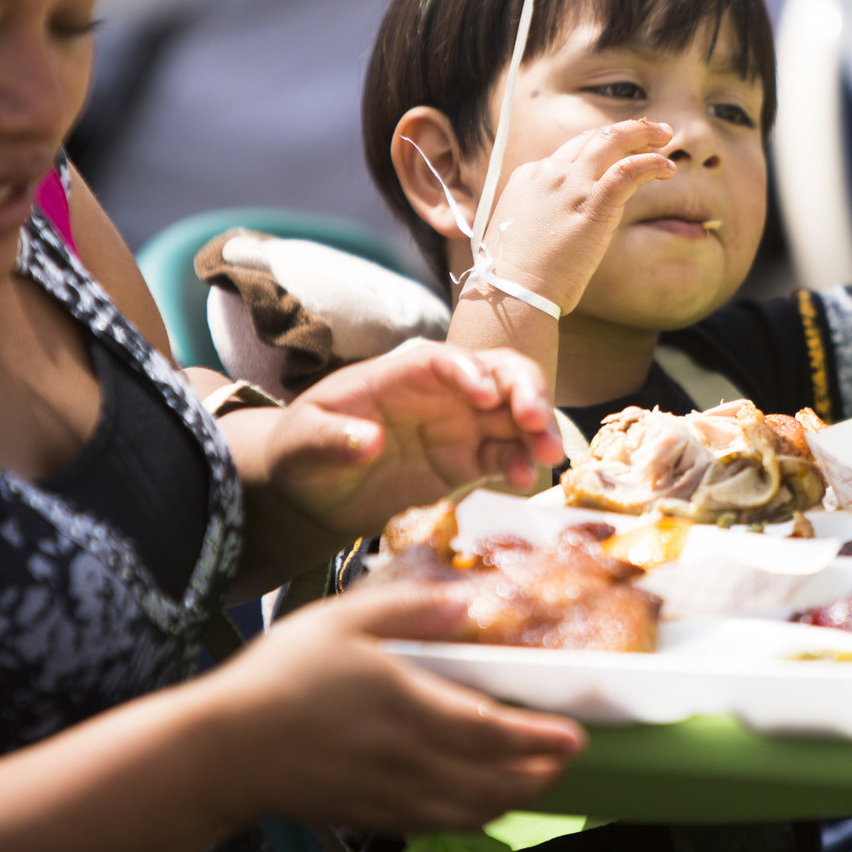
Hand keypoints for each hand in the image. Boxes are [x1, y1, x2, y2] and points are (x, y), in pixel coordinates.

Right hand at [210, 582, 583, 832]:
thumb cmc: (278, 678)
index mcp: (405, 706)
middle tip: (564, 759)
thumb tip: (469, 604)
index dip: (539, 739)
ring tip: (533, 781)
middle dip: (539, 776)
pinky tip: (476, 800)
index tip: (574, 736)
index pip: (491, 733)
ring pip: (469, 812)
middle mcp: (406, 759)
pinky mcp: (369, 814)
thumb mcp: (343, 620)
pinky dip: (470, 816)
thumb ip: (412, 609)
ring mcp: (389, 794)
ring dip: (511, 800)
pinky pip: (436, 824)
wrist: (222, 749)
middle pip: (492, 783)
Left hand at [258, 343, 562, 538]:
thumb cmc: (302, 452)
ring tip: (548, 454)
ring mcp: (459, 427)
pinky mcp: (468, 463)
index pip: (442, 359)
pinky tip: (526, 480)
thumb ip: (330, 439)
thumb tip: (365, 441)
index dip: (468, 370)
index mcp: (400, 375)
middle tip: (537, 421)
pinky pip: (505, 456)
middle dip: (525, 390)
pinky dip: (521, 463)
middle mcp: (441, 393)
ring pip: (513, 414)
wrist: (312, 491)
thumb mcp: (302, 444)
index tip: (484, 396)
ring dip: (537, 428)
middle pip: (497, 374)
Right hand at [467, 120, 676, 313]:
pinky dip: (651, 163)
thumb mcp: (519, 230)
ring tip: (664, 136)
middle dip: (625, 129)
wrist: (514, 290)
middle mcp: (549, 173)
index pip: (571, 151)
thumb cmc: (515, 273)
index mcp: (530, 176)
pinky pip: (628, 172)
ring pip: (611, 142)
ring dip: (641, 133)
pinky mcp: (592, 205)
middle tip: (650, 132)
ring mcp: (570, 186)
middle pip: (592, 138)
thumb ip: (540, 213)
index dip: (599, 147)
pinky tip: (667, 167)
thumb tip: (557, 220)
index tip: (620, 153)